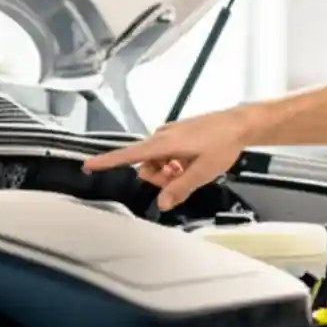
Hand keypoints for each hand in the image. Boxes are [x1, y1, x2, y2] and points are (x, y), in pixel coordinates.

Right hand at [81, 108, 253, 210]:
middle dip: (161, 177)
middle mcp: (161, 136)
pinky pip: (167, 154)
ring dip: (170, 171)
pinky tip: (193, 161)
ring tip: (192, 167)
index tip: (88, 165)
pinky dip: (176, 163)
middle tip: (183, 176)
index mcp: (163, 143)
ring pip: (157, 162)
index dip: (107, 161)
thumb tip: (163, 203)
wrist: (239, 124)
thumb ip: (180, 188)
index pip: (128, 155)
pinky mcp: (177, 135)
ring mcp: (169, 135)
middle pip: (146, 166)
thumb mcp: (202, 171)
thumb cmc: (222, 144)